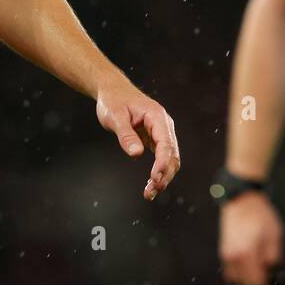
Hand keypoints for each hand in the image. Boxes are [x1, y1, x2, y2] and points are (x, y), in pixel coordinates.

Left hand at [94, 83, 180, 200]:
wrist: (112, 91)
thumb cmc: (113, 101)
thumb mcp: (115, 116)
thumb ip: (126, 134)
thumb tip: (136, 154)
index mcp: (157, 117)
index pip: (166, 144)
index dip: (162, 163)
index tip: (155, 178)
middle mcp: (164, 126)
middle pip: (172, 155)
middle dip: (164, 174)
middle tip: (151, 191)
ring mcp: (161, 132)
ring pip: (169, 159)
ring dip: (163, 176)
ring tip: (150, 193)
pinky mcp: (155, 138)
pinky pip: (162, 157)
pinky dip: (159, 171)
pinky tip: (152, 184)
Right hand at [219, 191, 283, 283]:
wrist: (241, 199)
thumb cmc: (258, 214)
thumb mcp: (275, 235)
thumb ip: (273, 256)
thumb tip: (269, 267)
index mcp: (246, 253)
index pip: (255, 280)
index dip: (263, 282)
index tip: (268, 280)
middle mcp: (233, 254)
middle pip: (243, 280)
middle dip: (254, 279)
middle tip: (264, 272)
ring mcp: (226, 251)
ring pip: (234, 275)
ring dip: (245, 275)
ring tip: (257, 265)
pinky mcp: (223, 247)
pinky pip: (229, 266)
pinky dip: (238, 268)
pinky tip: (248, 259)